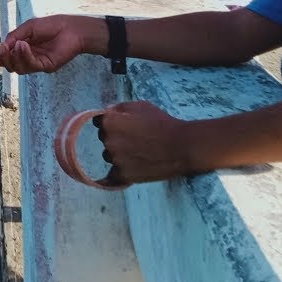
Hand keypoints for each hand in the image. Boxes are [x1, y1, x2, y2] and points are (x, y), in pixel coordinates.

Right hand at [0, 14, 100, 73]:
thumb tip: (2, 46)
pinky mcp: (46, 66)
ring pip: (20, 68)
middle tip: (4, 49)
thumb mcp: (28, 27)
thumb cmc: (51, 25)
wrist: (71, 28)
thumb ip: (14, 36)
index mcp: (24, 48)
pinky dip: (25, 56)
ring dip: (15, 57)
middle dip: (5, 59)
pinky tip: (24, 45)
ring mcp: (38, 63)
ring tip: (19, 44)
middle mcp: (30, 58)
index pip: (9, 57)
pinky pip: (31, 65)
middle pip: (12, 66)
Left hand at [56, 102, 191, 188]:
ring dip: (118, 155)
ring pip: (109, 156)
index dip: (110, 123)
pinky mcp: (123, 175)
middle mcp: (108, 140)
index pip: (99, 122)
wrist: (182, 146)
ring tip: (139, 153)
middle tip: (135, 139)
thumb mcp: (141, 106)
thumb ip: (119, 108)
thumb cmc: (163, 123)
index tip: (122, 126)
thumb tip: (106, 111)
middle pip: (105, 139)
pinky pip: (112, 176)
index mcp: (110, 121)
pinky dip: (117, 174)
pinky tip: (117, 174)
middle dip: (116, 138)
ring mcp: (115, 159)